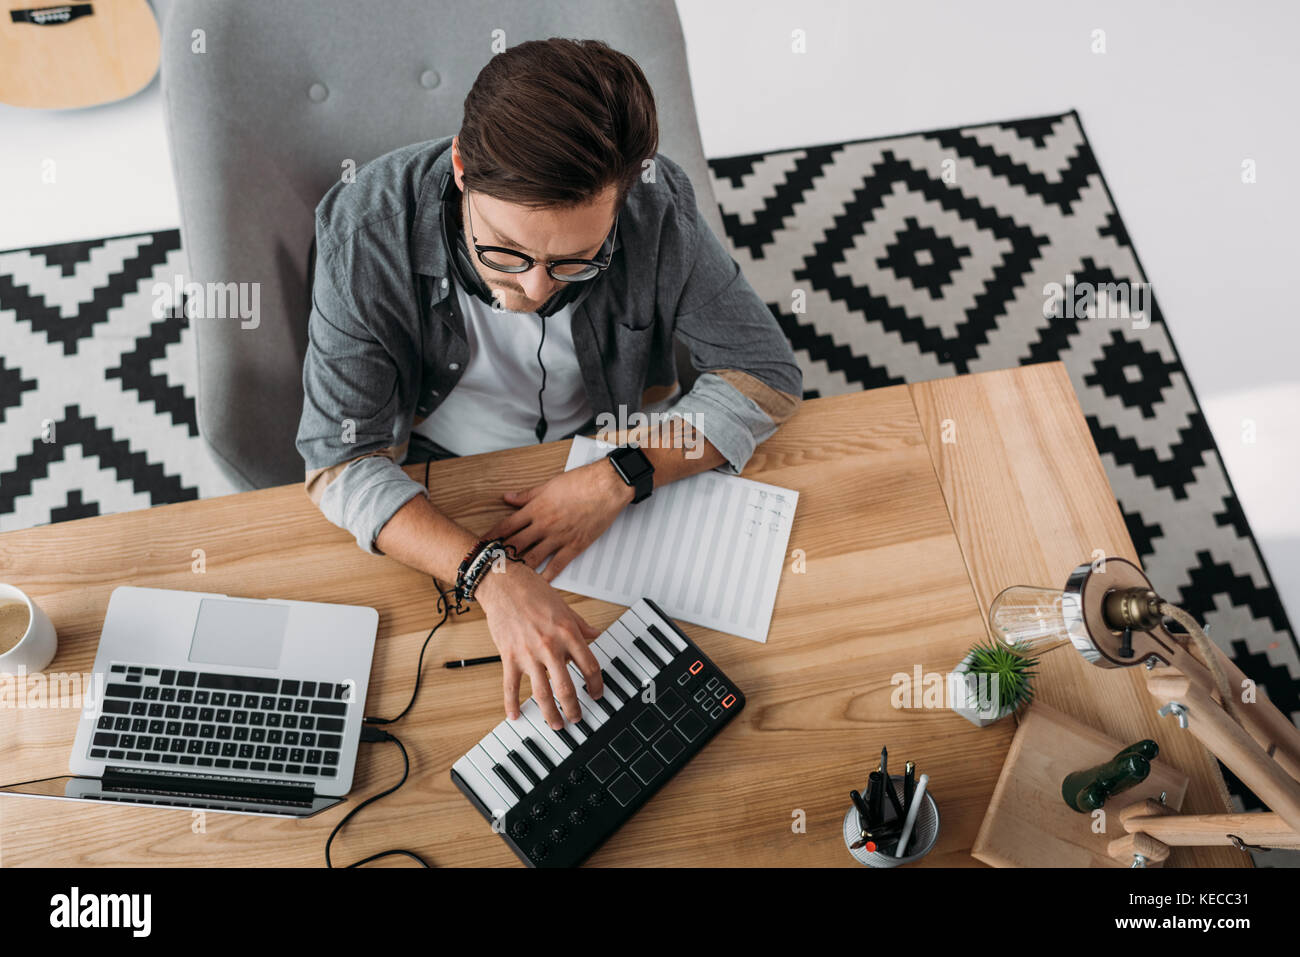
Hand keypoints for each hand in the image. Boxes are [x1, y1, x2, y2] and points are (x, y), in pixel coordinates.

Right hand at [476, 558, 604, 726]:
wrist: (504, 583)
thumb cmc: (534, 591)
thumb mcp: (565, 606)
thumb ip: (581, 625)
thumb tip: (596, 635)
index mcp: (568, 633)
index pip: (589, 666)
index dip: (596, 684)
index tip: (596, 694)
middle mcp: (550, 646)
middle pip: (567, 688)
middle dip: (574, 708)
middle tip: (577, 719)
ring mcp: (529, 654)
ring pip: (542, 693)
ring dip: (550, 714)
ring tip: (556, 725)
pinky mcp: (509, 656)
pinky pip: (511, 686)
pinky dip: (512, 704)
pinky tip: (514, 716)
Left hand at [486, 460, 634, 581]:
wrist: (606, 487)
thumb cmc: (581, 482)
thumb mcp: (548, 485)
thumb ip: (526, 495)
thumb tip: (508, 498)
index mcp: (536, 508)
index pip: (506, 526)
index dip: (491, 538)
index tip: (481, 546)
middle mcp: (544, 524)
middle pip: (515, 545)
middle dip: (501, 557)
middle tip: (489, 567)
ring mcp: (558, 537)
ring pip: (532, 558)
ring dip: (519, 569)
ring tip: (508, 579)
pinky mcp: (574, 545)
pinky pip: (557, 565)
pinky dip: (546, 576)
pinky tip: (538, 585)